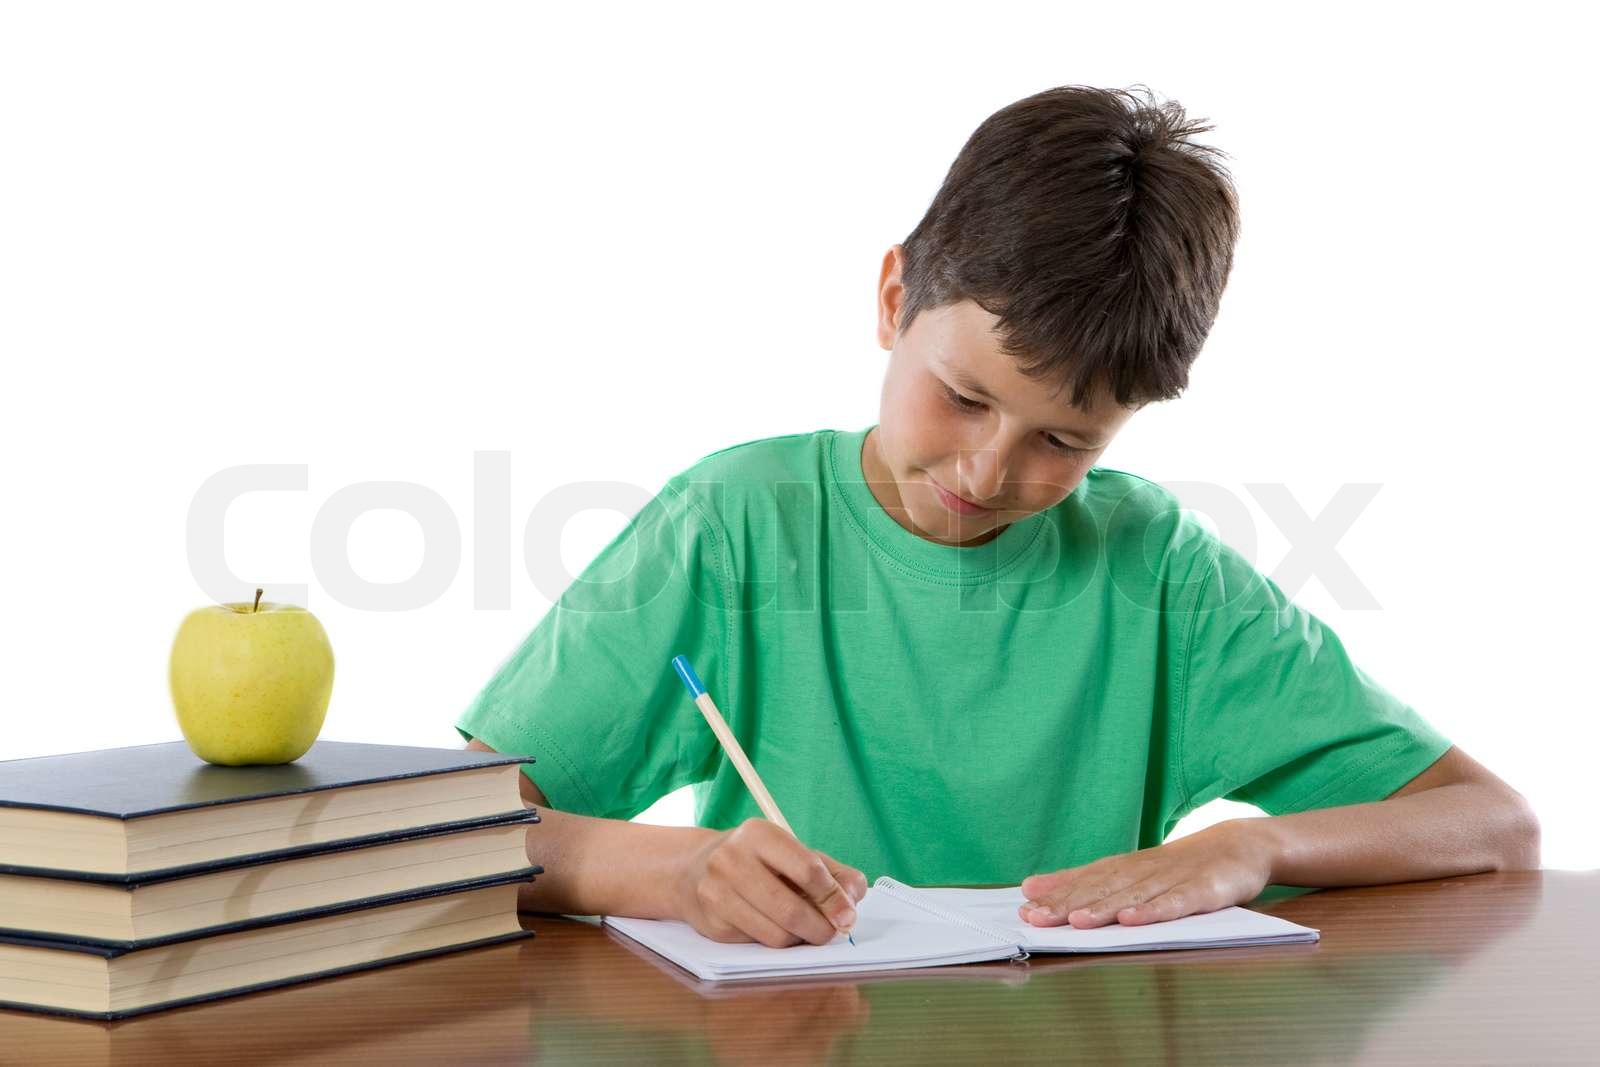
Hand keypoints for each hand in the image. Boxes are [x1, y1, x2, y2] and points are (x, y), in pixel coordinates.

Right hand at [677, 818, 867, 946]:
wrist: (693, 869)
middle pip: (790, 908)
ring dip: (800, 939)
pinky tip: (776, 927)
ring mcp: (717, 892)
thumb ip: (833, 872)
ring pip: (776, 934)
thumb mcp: (794, 853)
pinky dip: (777, 942)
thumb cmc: (756, 861)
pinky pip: (759, 944)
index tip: (848, 915)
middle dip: (820, 928)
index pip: (807, 869)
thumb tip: (854, 897)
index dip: (834, 897)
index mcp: (760, 834)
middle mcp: (733, 859)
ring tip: (805, 929)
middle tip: (832, 933)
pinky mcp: (712, 922)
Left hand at [1019, 821, 1273, 927]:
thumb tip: (1028, 887)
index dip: (1056, 896)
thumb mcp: (1129, 872)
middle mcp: (1144, 870)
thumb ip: (1082, 881)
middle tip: (1038, 917)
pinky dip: (1155, 910)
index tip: (1025, 910)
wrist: (1242, 844)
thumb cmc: (1178, 865)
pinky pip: (1177, 902)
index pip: (1085, 881)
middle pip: (1103, 888)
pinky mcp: (1205, 890)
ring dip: (1105, 907)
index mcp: (1124, 867)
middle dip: (1069, 903)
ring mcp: (1175, 878)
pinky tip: (1133, 919)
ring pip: (1135, 894)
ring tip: (1077, 920)